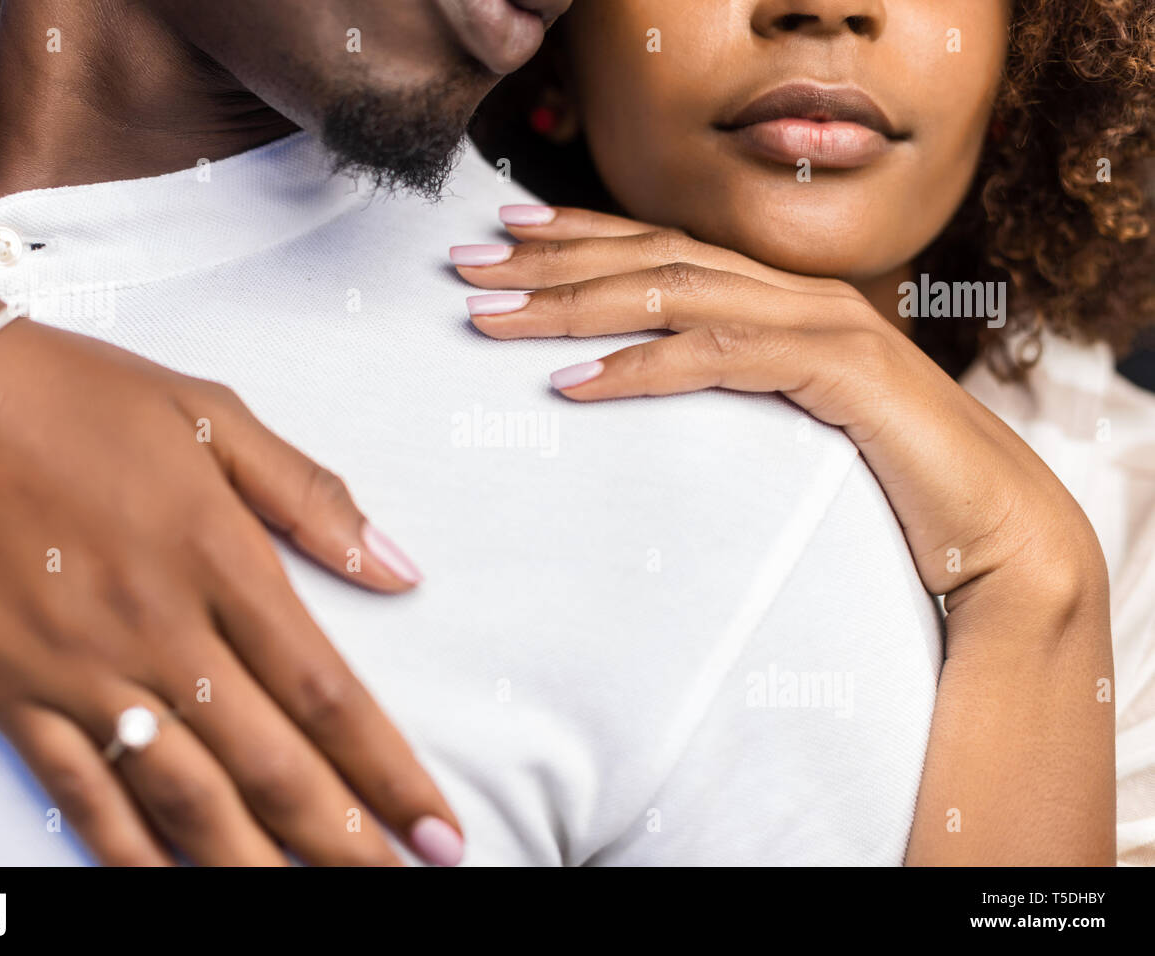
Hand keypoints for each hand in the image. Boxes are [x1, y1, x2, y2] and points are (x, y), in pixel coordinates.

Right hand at [0, 257, 461, 869]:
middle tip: (405, 879)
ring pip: (185, 797)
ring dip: (257, 862)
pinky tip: (178, 883)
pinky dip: (134, 851)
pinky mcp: (13, 692)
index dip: (388, 770)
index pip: (325, 691)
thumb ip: (312, 497)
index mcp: (219, 558)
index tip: (435, 824)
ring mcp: (80, 670)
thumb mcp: (213, 417)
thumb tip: (399, 568)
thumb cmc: (77, 397)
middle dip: (346, 836)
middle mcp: (158, 629)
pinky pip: (82, 794)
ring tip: (313, 901)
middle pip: (270, 763)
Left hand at [453, 205, 1098, 596]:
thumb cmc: (880, 475)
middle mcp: (794, 293)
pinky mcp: (838, 370)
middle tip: (467, 266)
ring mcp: (819, 324)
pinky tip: (575, 384)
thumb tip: (636, 389)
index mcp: (777, 296)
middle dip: (551, 259)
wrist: (991, 522)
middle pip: (651, 259)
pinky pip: (718, 359)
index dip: (579, 234)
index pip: (660, 248)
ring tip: (494, 321)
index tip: (504, 234)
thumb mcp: (786, 417)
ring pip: (674, 296)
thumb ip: (728, 385)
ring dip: (574, 305)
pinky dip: (641, 367)